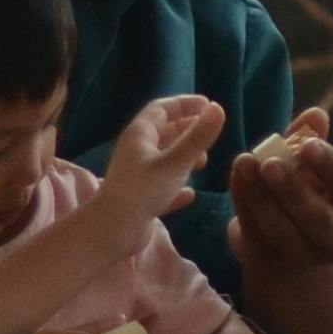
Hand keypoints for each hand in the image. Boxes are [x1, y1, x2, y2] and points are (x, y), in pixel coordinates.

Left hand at [99, 94, 229, 229]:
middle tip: (210, 132)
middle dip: (187, 129)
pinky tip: (191, 193)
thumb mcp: (177, 161)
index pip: (162, 108)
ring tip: (205, 162)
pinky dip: (177, 184)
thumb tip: (219, 108)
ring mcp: (136, 175)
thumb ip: (198, 136)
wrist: (113, 229)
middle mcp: (136, 151)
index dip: (185, 104)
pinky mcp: (139, 198)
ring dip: (184, 156)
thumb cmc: (144, 190)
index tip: (209, 105)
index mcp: (140, 135)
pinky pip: (162, 185)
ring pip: (163, 158)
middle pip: (162, 132)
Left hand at [229, 108, 332, 280]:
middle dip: (292, 189)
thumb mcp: (319, 167)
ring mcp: (306, 258)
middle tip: (269, 162)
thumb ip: (313, 140)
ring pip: (282, 230)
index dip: (330, 167)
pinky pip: (256, 235)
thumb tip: (315, 114)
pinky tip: (236, 178)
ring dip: (260, 197)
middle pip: (317, 217)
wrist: (296, 239)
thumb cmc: (314, 190)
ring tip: (243, 164)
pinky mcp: (273, 263)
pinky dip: (244, 205)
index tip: (307, 146)